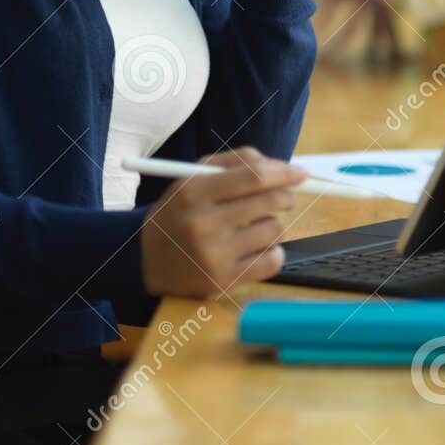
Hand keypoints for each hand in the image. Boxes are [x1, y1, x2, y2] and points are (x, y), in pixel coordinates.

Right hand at [139, 145, 308, 298]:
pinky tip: (256, 249)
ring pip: (275, 230)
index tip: (300, 173)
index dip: (283, 172)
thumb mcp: (192, 178)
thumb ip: (234, 163)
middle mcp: (202, 223)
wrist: (144, 258)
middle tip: (284, 197)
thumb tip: (279, 166)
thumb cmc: (178, 212)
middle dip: (286, 196)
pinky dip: (273, 252)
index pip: (253, 176)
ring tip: (254, 227)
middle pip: (269, 201)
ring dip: (273, 225)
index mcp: (193, 192)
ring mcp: (213, 255)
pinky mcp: (223, 281)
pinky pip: (273, 261)